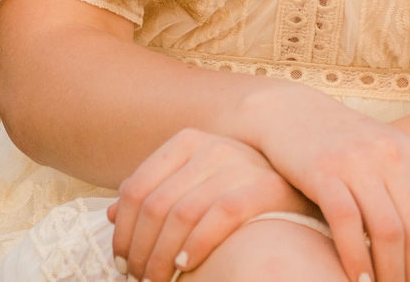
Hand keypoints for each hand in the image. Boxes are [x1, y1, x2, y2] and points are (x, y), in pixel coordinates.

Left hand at [110, 130, 310, 280]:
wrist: (300, 191)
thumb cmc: (235, 195)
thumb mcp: (192, 186)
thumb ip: (156, 194)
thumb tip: (109, 215)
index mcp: (186, 141)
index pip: (136, 189)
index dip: (122, 231)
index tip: (120, 262)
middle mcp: (211, 145)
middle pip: (155, 205)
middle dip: (140, 250)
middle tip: (137, 279)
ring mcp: (239, 163)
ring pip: (182, 213)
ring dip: (162, 255)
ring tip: (158, 280)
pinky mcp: (265, 185)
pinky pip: (220, 215)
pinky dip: (197, 243)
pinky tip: (185, 265)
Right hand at [227, 86, 409, 281]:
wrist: (292, 111)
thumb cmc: (347, 148)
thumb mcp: (391, 162)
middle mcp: (396, 155)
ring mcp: (359, 160)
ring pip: (389, 232)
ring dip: (389, 275)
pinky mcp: (323, 169)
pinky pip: (347, 223)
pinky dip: (354, 258)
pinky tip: (356, 279)